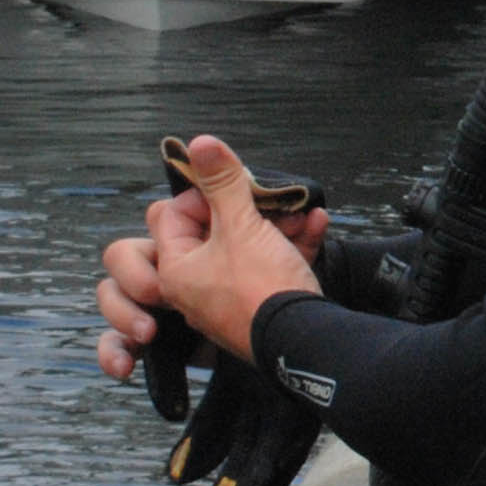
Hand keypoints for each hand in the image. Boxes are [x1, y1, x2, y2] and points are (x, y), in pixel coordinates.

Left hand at [141, 135, 319, 360]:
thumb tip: (200, 144)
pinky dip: (290, 245)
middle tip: (268, 201)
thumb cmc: (262, 288)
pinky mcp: (258, 307)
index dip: (201, 196)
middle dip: (246, 209)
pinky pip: (268, 267)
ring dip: (275, 224)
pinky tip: (315, 224)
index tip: (229, 192)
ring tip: (299, 212)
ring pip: (245, 247)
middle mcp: (195, 287)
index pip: (170, 215)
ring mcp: (227, 299)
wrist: (304, 341)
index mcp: (177, 269)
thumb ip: (223, 182)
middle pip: (211, 229)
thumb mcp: (241, 225)